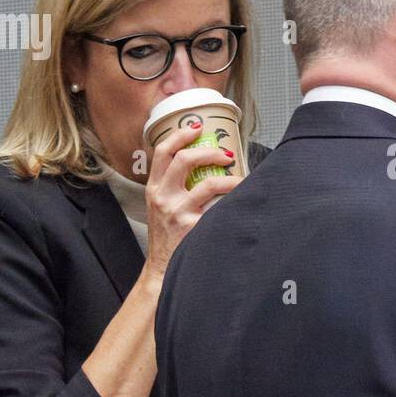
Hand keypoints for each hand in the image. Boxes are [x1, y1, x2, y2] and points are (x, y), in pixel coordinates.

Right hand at [143, 125, 240, 278]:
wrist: (161, 269)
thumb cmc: (167, 237)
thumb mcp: (162, 206)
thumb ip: (175, 186)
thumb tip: (205, 165)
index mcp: (154, 188)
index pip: (163, 152)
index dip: (181, 135)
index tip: (197, 127)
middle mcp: (162, 197)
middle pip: (183, 160)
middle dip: (209, 151)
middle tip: (225, 154)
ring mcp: (177, 212)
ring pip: (207, 184)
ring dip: (229, 179)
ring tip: (240, 179)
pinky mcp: (192, 228)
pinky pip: (218, 209)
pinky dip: (233, 202)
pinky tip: (241, 202)